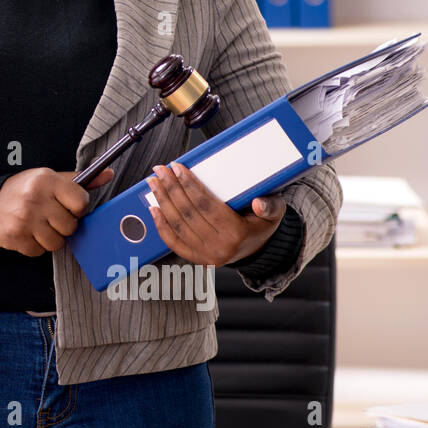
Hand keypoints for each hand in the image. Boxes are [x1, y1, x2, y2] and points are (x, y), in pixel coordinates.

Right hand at [0, 166, 115, 256]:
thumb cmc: (24, 190)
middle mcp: (34, 199)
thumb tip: (108, 174)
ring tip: (38, 225)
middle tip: (50, 216)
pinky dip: (35, 246)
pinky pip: (39, 252)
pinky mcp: (15, 237)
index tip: (68, 205)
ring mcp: (24, 220)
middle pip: (70, 226)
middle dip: (63, 224)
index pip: (81, 203)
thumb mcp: (49, 178)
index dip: (77, 207)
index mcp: (46, 180)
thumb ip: (79, 180)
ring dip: (50, 237)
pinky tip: (27, 232)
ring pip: (56, 243)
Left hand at [144, 162, 285, 266]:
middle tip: (161, 170)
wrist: (258, 250)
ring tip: (154, 183)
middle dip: (171, 188)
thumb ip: (270, 206)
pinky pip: (173, 241)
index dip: (189, 185)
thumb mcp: (274, 213)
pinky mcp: (196, 258)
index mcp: (237, 234)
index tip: (178, 168)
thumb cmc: (261, 226)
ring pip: (177, 225)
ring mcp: (205, 255)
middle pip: (188, 213)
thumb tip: (259, 203)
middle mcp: (219, 247)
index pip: (206, 205)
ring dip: (162, 201)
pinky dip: (161, 224)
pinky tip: (153, 207)